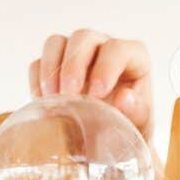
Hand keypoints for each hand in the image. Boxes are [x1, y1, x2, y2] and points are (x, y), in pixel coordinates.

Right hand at [29, 31, 152, 138]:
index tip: (97, 94)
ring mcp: (77, 54)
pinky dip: (37, 81)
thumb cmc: (133, 128)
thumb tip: (124, 98)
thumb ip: (137, 111)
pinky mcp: (55, 66)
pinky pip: (38, 62)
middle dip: (73, 65)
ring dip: (50, 69)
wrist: (113, 142)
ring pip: (56, 43)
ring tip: (52, 99)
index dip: (106, 67)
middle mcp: (103, 47)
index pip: (118, 49)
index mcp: (132, 57)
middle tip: (69, 95)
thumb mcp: (141, 124)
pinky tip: (43, 103)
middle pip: (83, 37)